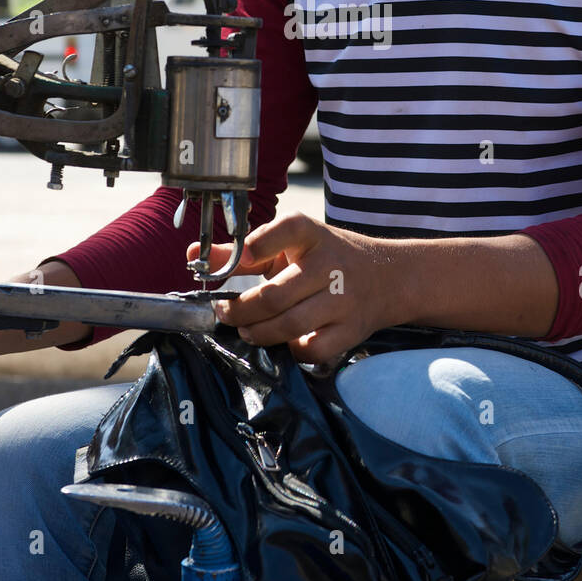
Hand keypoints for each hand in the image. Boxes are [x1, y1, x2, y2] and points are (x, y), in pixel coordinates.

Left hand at [188, 213, 405, 364]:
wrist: (387, 278)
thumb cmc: (325, 258)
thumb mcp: (289, 246)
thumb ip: (242, 252)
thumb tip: (194, 256)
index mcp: (312, 235)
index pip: (287, 230)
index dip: (261, 243)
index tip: (242, 256)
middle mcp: (329, 265)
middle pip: (274, 295)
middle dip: (239, 311)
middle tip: (226, 313)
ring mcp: (343, 300)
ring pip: (288, 325)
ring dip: (258, 333)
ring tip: (247, 330)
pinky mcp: (351, 329)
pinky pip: (311, 349)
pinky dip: (291, 350)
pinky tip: (284, 341)